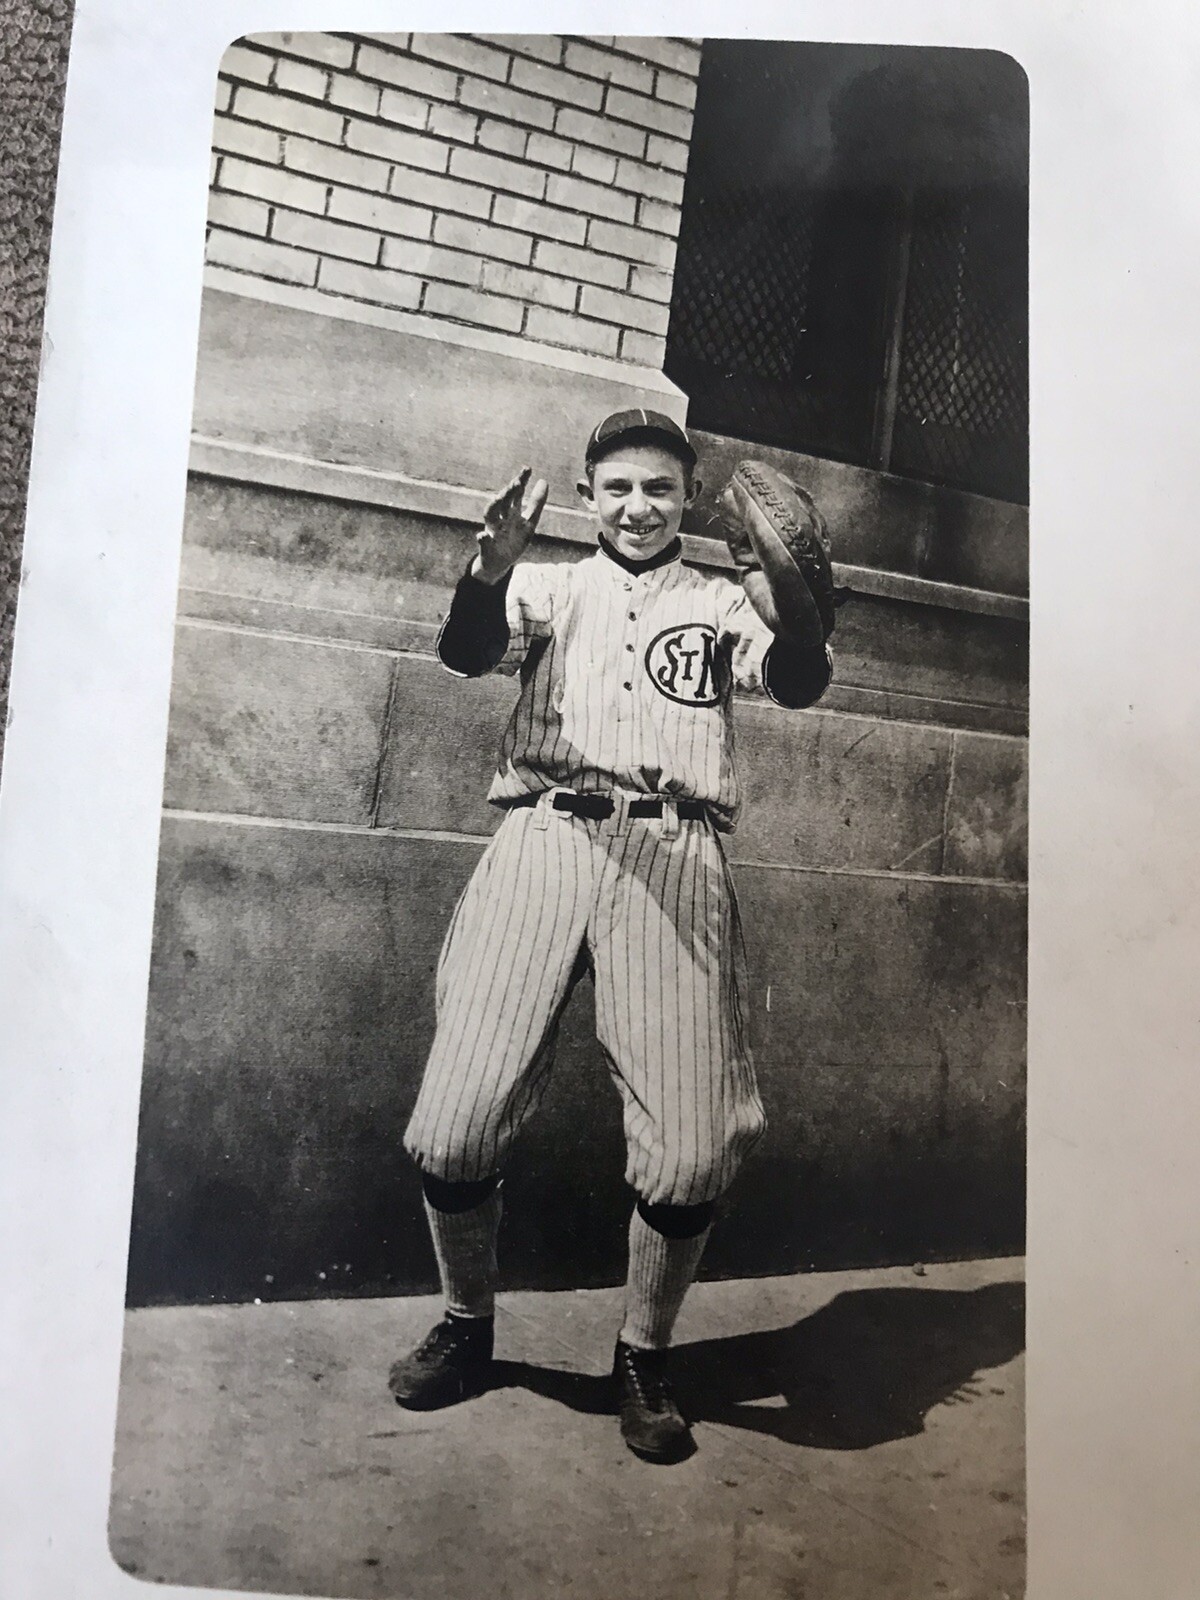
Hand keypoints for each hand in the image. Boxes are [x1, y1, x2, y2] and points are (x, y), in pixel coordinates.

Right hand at [473, 467, 548, 583]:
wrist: (499, 562)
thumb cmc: (514, 539)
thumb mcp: (529, 522)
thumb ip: (536, 503)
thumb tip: (544, 480)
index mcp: (511, 511)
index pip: (516, 493)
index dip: (521, 481)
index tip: (528, 468)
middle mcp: (500, 517)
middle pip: (503, 501)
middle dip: (509, 492)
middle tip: (517, 482)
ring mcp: (492, 530)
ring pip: (490, 515)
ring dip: (494, 506)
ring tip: (499, 498)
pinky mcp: (486, 546)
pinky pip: (483, 542)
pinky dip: (482, 539)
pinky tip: (482, 536)